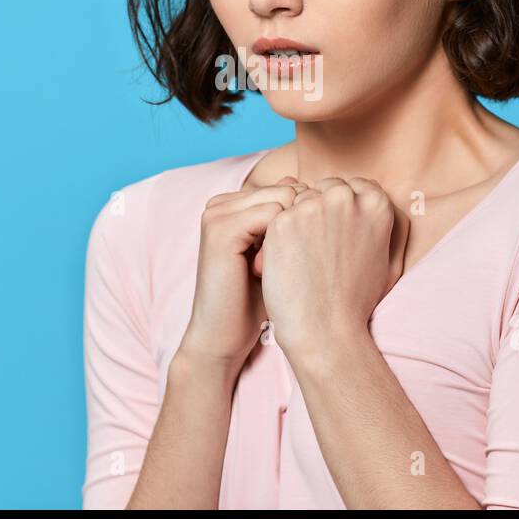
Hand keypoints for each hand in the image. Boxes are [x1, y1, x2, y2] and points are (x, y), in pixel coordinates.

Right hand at [178, 176, 306, 368]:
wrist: (223, 336)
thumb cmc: (253, 300)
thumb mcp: (276, 252)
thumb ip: (283, 217)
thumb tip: (300, 182)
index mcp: (230, 205)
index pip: (287, 188)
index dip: (301, 222)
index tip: (290, 258)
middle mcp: (220, 204)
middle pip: (288, 190)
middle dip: (297, 226)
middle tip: (281, 266)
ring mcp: (217, 214)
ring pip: (284, 199)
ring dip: (291, 235)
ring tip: (271, 269)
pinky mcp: (221, 230)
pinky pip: (274, 215)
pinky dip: (280, 244)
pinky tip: (264, 270)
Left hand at [258, 176, 409, 363]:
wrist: (326, 332)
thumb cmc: (355, 300)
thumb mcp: (384, 255)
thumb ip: (373, 219)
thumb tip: (359, 193)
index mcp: (376, 203)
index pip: (348, 186)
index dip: (336, 211)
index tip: (332, 238)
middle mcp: (346, 198)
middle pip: (320, 188)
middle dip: (314, 211)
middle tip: (314, 252)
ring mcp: (313, 207)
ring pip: (294, 201)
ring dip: (292, 224)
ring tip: (297, 261)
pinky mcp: (282, 221)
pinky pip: (272, 217)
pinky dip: (271, 240)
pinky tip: (277, 267)